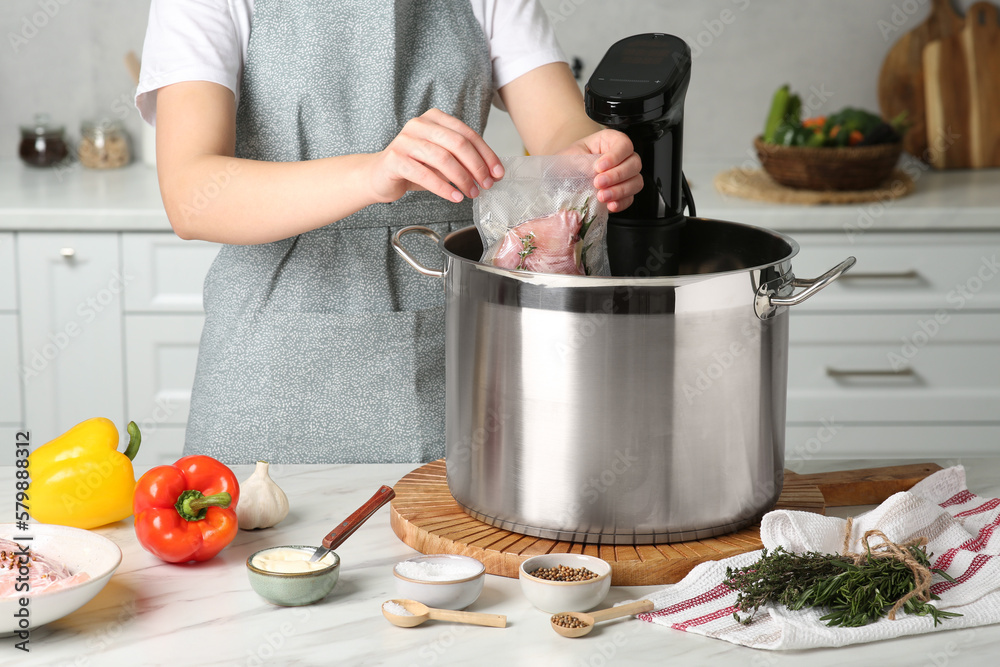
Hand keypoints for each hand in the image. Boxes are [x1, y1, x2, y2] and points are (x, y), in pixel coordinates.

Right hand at [367, 108, 503, 203]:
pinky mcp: (395, 159)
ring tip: (471, 193)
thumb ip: (463, 160)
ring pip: (442, 158)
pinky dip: (443, 188)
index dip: (486, 154)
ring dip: (462, 179)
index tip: (497, 172)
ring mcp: (405, 140)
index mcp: (434, 119)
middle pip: (457, 143)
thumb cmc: (414, 167)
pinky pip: (424, 174)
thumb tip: (491, 173)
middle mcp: (419, 124)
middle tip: (486, 184)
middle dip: (476, 166)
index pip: (467, 134)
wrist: (379, 176)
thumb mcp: (442, 160)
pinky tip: (455, 197)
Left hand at [559, 129, 641, 212]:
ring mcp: (624, 177)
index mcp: (610, 141)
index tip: (599, 167)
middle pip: (634, 164)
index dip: (615, 156)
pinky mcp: (622, 194)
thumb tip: (595, 172)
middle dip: (617, 175)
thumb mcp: (572, 157)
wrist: (561, 179)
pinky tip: (610, 205)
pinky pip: (630, 198)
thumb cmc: (567, 162)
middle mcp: (621, 158)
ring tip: (602, 196)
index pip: (624, 145)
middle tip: (598, 183)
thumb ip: (585, 161)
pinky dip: (621, 203)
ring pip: (636, 182)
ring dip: (620, 191)